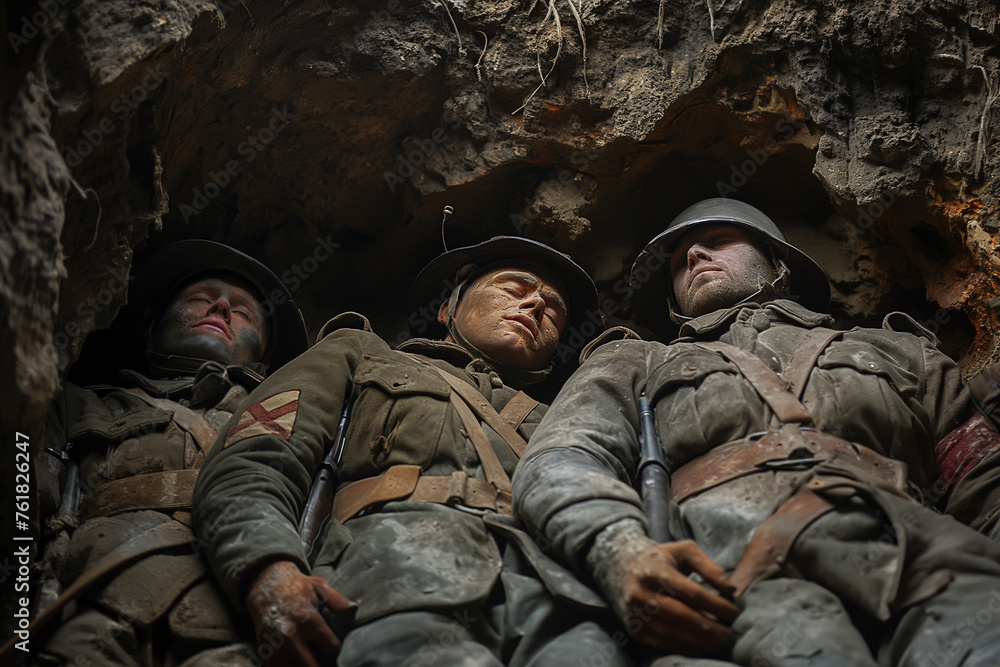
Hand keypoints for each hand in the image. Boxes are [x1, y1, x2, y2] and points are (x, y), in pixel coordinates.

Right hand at [246, 560, 355, 666]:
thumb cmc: (297, 587)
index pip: (332, 648)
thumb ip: (337, 600)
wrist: (264, 587)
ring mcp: (276, 645)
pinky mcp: (265, 651)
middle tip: (331, 663)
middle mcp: (291, 635)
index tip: (342, 654)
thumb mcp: (318, 586)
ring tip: (315, 662)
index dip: (340, 654)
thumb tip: (354, 608)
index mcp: (308, 620)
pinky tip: (297, 663)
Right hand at [618, 540, 738, 656]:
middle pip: (681, 615)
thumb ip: (709, 566)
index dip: (715, 604)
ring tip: (720, 643)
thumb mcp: (684, 552)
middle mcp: (640, 592)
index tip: (734, 612)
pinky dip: (685, 648)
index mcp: (654, 570)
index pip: (690, 592)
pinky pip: (663, 643)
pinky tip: (701, 648)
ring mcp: (635, 613)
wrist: (624, 569)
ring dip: (699, 641)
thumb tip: (730, 589)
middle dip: (710, 627)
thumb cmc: (662, 559)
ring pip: (673, 633)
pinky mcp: (635, 629)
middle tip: (730, 635)